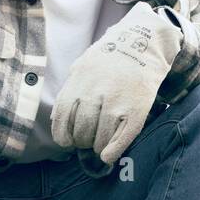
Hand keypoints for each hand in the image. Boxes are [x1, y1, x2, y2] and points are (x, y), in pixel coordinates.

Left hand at [51, 1, 183, 165]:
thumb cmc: (110, 58)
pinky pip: (122, 139)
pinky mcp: (137, 110)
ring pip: (100, 139)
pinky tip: (108, 156)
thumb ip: (69, 90)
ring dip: (98, 146)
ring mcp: (117, 103)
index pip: (62, 119)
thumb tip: (55, 118)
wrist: (143, 43)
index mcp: (79, 82)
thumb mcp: (82, 66)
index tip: (69, 140)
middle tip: (89, 139)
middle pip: (81, 133)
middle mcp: (95, 93)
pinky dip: (112, 152)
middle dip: (83, 141)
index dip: (63, 136)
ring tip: (102, 141)